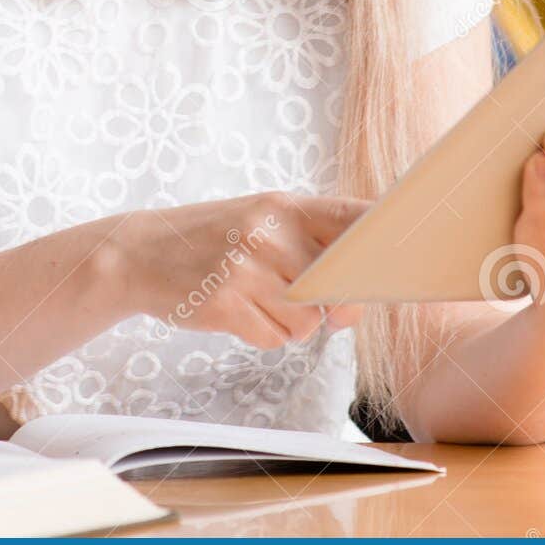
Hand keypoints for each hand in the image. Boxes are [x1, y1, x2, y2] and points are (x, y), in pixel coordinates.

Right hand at [103, 191, 368, 349]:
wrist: (140, 252)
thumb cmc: (214, 239)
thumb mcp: (261, 221)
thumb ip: (311, 249)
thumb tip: (355, 304)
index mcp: (284, 205)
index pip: (355, 217)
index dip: (385, 241)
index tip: (404, 258)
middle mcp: (267, 231)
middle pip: (337, 284)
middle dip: (333, 302)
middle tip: (308, 296)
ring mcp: (244, 268)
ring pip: (309, 319)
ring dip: (294, 323)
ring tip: (260, 300)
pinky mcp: (224, 305)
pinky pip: (276, 339)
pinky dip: (265, 335)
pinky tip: (240, 312)